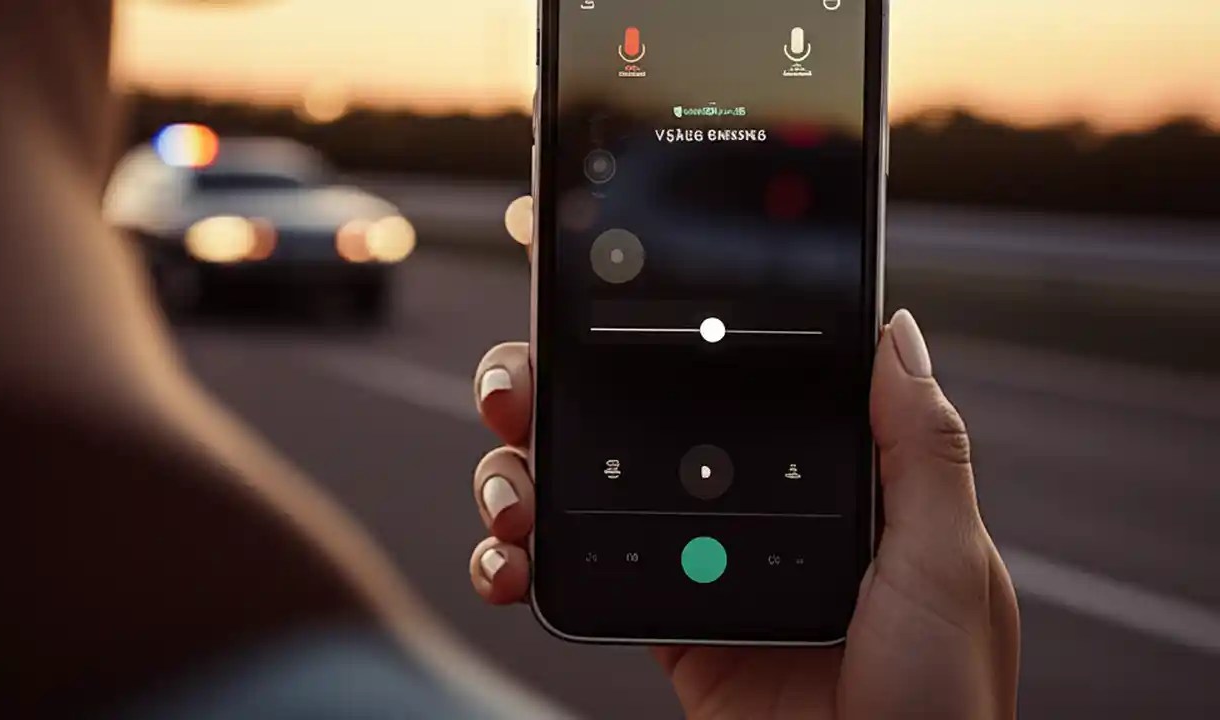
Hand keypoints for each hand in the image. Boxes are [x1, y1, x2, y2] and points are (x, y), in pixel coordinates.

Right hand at [467, 198, 1019, 718]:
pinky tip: (508, 563)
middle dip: (552, 392)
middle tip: (514, 391)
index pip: (730, 375)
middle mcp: (748, 506)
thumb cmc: (937, 704)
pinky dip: (520, 560)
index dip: (659, 326)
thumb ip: (920, 449)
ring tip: (509, 495)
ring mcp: (695, 562)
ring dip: (517, 472)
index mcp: (820, 477)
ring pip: (582, 485)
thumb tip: (894, 331)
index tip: (594, 281)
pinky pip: (576, 571)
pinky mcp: (660, 620)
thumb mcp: (948, 564)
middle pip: (630, 420)